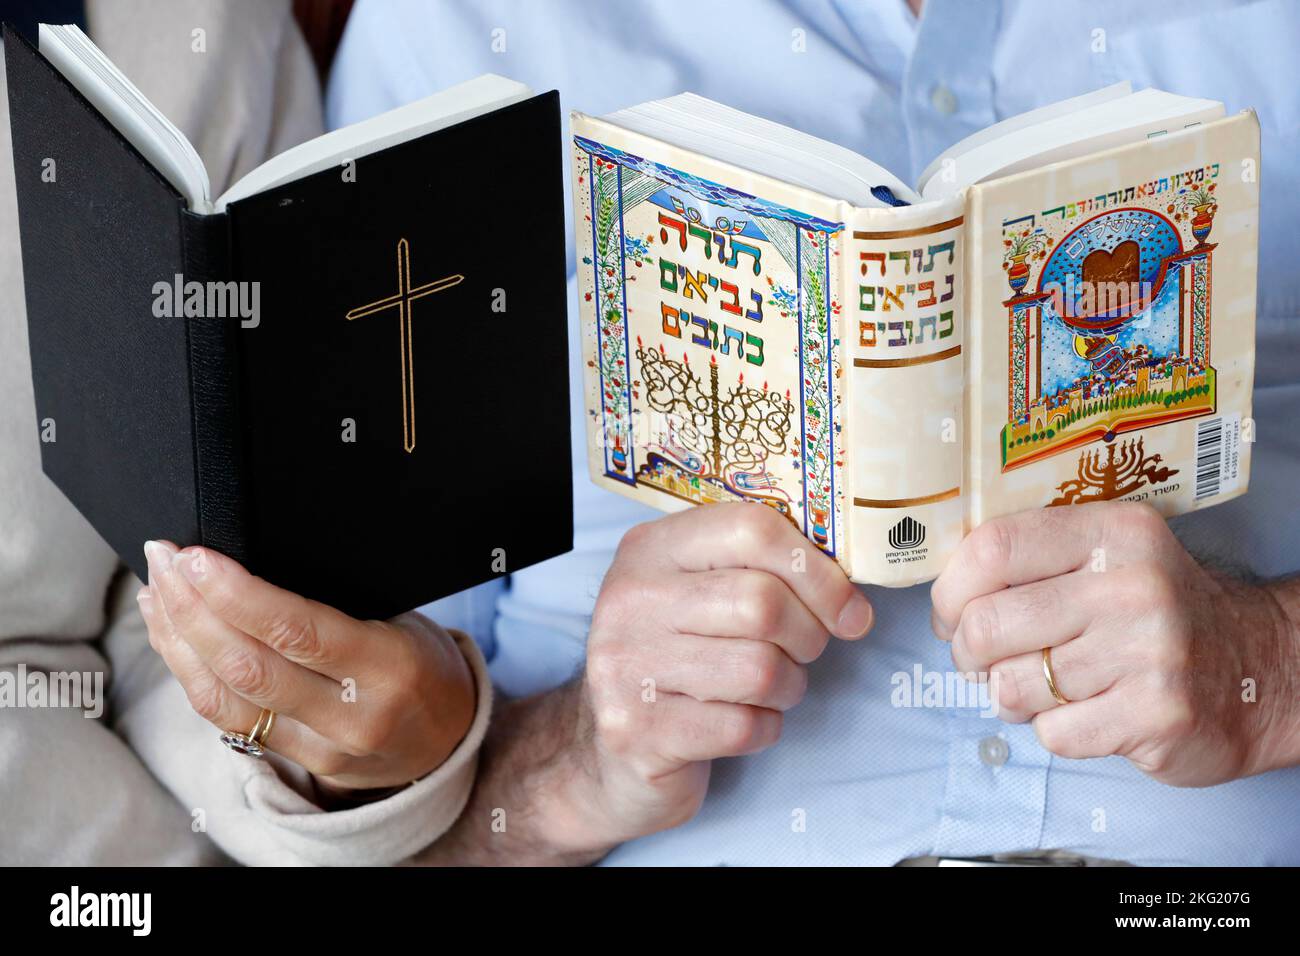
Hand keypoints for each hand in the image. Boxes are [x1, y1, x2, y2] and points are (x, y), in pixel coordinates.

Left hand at [137, 540, 475, 799]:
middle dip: (193, 608)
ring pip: (226, 698)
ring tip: (157, 592)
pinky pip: (228, 719)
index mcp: (388, 666)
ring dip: (179, 640)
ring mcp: (323, 748)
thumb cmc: (423, 662)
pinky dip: (190, 673)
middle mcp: (353, 715)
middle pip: (249, 666)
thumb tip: (252, 562)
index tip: (198, 557)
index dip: (237, 594)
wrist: (448, 740)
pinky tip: (173, 636)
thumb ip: (337, 605)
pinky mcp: (300, 764)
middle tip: (165, 558)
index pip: (298, 630)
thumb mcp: (402, 620)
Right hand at [557, 503, 872, 851]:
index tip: (849, 609)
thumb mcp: (700, 594)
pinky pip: (742, 727)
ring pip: (759, 669)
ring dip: (788, 687)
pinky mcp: (636, 731)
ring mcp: (624, 666)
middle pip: (761, 603)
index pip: (751, 529)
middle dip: (808, 636)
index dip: (818, 570)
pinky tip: (743, 722)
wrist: (606, 749)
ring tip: (771, 688)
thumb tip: (851, 591)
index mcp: (651, 549)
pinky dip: (764, 729)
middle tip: (805, 652)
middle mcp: (628, 599)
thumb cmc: (677, 660)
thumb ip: (759, 571)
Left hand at [931, 502, 1299, 785]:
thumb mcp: (1104, 555)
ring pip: (1012, 686)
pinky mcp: (1157, 715)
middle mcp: (1133, 585)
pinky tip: (1087, 711)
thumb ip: (1030, 556)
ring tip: (1046, 685)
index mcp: (1111, 532)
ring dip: (1012, 695)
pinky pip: (1053, 733)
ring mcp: (1149, 652)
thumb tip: (940, 588)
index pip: (991, 549)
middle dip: (968, 651)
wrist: (1255, 668)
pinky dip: (1054, 730)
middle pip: (986, 625)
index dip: (950, 589)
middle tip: (984, 658)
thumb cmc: (1149, 612)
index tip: (949, 612)